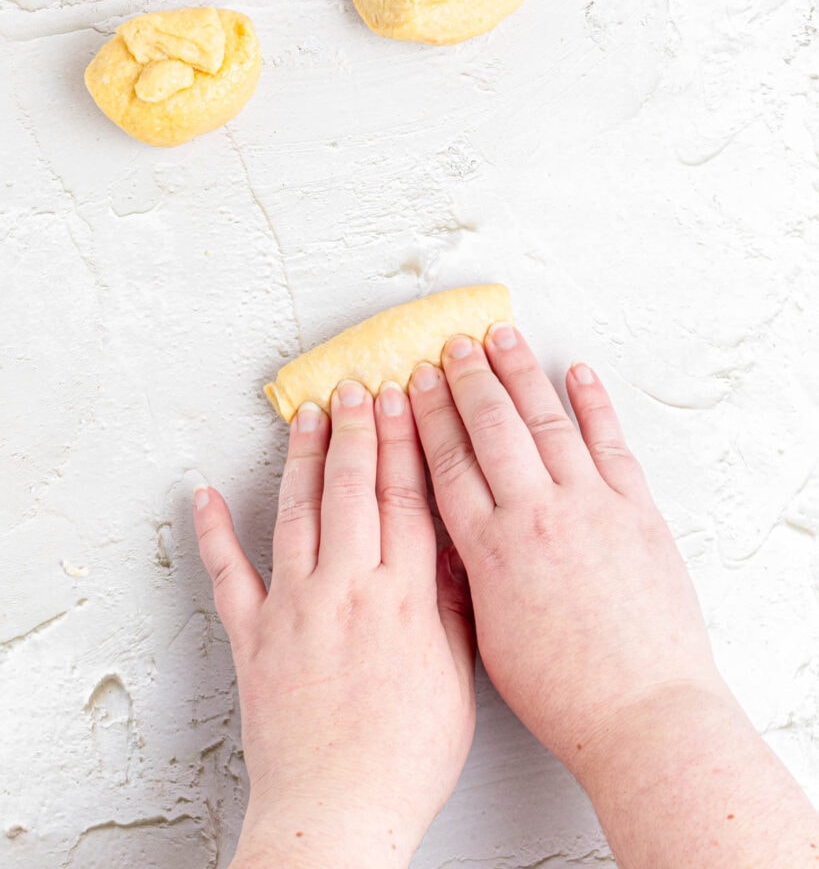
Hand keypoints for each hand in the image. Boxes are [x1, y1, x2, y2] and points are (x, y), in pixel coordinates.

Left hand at [194, 380, 475, 868]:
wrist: (338, 812)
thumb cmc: (405, 758)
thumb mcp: (458, 678)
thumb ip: (453, 609)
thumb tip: (457, 551)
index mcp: (403, 599)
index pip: (405, 500)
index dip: (405, 443)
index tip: (405, 401)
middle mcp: (346, 589)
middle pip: (353, 491)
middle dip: (358, 430)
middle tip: (358, 387)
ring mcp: (293, 608)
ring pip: (298, 513)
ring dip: (303, 459)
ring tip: (308, 416)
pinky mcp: (252, 635)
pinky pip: (228, 573)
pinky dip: (214, 531)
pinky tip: (206, 494)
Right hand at [407, 324, 722, 774]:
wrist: (644, 714)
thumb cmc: (563, 693)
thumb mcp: (489, 639)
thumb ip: (468, 577)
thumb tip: (450, 536)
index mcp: (491, 551)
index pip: (448, 464)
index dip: (428, 417)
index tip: (414, 384)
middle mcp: (536, 516)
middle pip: (491, 429)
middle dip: (467, 380)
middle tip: (451, 346)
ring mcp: (591, 507)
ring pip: (546, 422)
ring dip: (522, 375)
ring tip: (502, 337)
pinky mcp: (637, 511)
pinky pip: (611, 443)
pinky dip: (594, 404)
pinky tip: (578, 372)